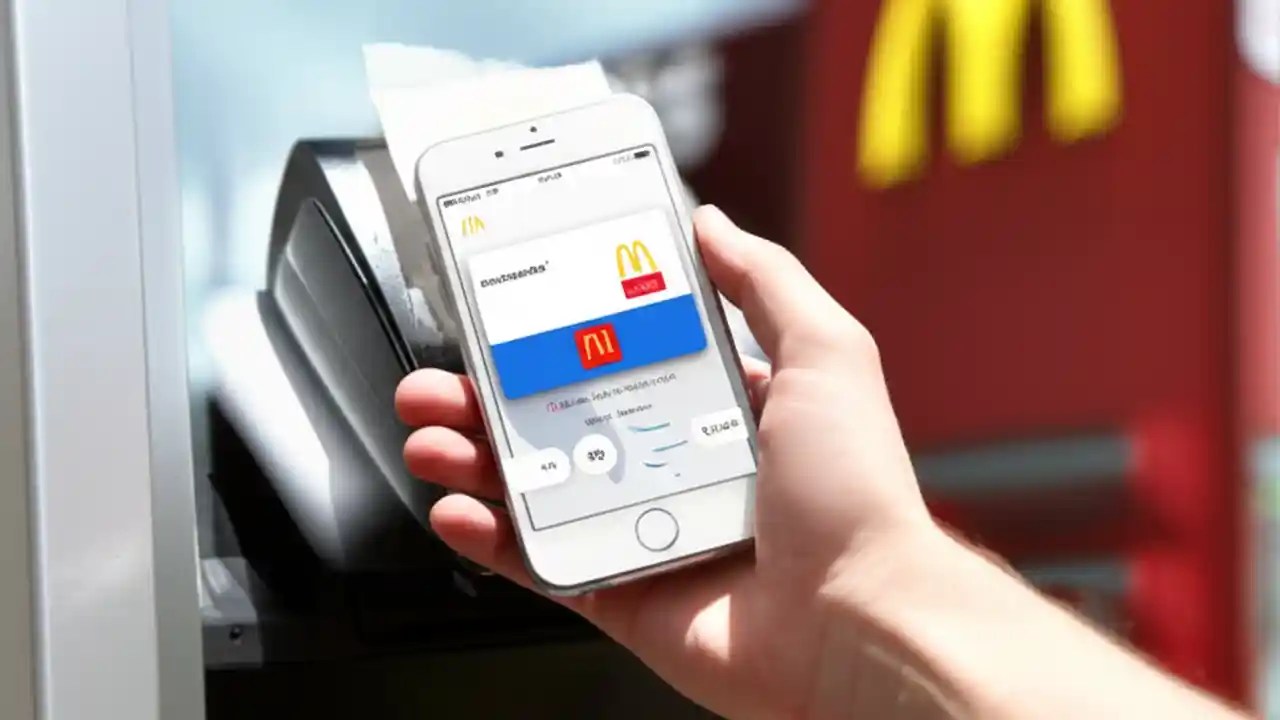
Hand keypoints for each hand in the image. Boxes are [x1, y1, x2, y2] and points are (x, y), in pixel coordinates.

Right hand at [396, 206, 934, 718]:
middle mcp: (674, 463)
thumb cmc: (852, 490)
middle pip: (561, 419)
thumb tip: (710, 223)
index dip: (560, 333)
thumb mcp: (823, 354)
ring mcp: (642, 528)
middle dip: (491, 395)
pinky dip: (490, 538)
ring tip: (431, 435)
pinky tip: (456, 510)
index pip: (619, 356)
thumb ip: (765, 282)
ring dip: (474, 459)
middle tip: (443, 379)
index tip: (509, 310)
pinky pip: (539, 561)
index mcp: (718, 407)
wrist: (854, 620)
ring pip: (536, 485)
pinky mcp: (619, 589)